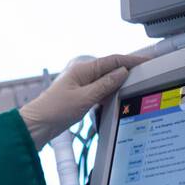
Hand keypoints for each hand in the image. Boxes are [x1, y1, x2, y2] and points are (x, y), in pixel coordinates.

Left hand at [19, 53, 147, 149]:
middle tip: (146, 73)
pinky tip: (117, 98)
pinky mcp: (80, 96)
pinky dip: (109, 93)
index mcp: (83, 70)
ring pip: (106, 81)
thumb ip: (105, 85)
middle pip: (110, 69)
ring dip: (119, 83)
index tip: (146, 60)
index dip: (131, 59)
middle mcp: (82, 74)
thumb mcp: (85, 98)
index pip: (112, 60)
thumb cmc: (55, 110)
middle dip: (127, 70)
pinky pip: (100, 91)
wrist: (37, 125)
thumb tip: (122, 72)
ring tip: (135, 85)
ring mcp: (81, 85)